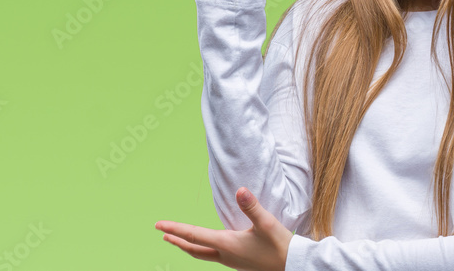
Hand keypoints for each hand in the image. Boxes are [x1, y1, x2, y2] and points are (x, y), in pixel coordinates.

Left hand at [155, 187, 292, 270]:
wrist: (295, 268)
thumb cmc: (281, 246)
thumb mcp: (267, 224)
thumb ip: (252, 206)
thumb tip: (239, 190)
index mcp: (227, 244)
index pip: (194, 235)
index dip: (175, 228)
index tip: (158, 225)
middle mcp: (226, 255)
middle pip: (194, 249)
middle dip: (177, 240)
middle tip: (162, 234)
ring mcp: (232, 262)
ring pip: (203, 254)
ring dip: (189, 246)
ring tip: (178, 240)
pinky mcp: (240, 264)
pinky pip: (214, 257)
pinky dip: (203, 250)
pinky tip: (209, 246)